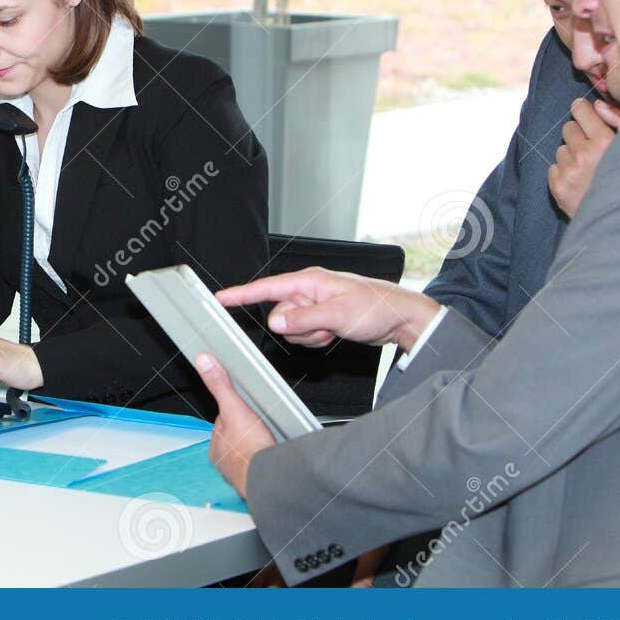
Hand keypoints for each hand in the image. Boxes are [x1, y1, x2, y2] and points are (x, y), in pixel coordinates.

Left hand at [194, 352, 273, 496]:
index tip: (243, 410)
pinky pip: (257, 467)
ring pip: (245, 455)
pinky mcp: (254, 482)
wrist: (268, 478)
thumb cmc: (250, 449)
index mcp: (216, 443)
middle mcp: (224, 460)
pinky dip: (263, 462)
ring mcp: (238, 472)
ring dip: (255, 449)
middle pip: (234, 439)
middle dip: (246, 433)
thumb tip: (204, 363)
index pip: (222, 423)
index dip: (233, 414)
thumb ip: (220, 386)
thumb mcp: (234, 408)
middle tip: (259, 428)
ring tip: (265, 442)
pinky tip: (270, 458)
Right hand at [216, 268, 440, 349]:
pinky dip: (317, 338)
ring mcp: (314, 305)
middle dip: (299, 328)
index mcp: (309, 280)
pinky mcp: (320, 318)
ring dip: (310, 335)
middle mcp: (308, 290)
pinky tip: (335, 333)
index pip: (266, 288)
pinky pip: (305, 334)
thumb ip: (304, 318)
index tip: (219, 299)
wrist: (400, 318)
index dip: (241, 295)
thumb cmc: (376, 307)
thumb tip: (274, 321)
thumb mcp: (338, 314)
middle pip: (280, 315)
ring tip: (333, 329)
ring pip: (292, 328)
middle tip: (325, 327)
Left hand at [548, 97, 619, 217]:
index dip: (582, 110)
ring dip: (572, 155)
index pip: (581, 111)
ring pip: (561, 149)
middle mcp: (583, 154)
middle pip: (568, 128)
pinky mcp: (558, 187)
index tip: (583, 111)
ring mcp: (568, 172)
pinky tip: (581, 181)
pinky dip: (564, 171)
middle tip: (593, 148)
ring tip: (590, 169)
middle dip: (579, 134)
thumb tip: (596, 104)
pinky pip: (553, 167)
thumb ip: (619, 120)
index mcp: (605, 141)